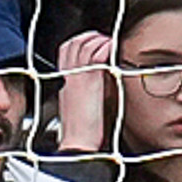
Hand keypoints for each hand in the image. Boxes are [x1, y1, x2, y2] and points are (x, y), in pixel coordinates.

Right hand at [53, 29, 112, 153]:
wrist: (79, 144)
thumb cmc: (86, 129)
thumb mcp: (88, 102)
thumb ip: (95, 86)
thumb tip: (110, 74)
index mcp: (66, 80)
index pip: (68, 49)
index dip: (83, 41)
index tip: (99, 43)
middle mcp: (68, 76)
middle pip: (75, 42)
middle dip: (93, 37)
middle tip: (108, 42)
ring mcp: (76, 77)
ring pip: (84, 45)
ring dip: (101, 42)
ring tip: (113, 46)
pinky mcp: (87, 81)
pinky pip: (95, 54)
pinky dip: (107, 49)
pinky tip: (115, 53)